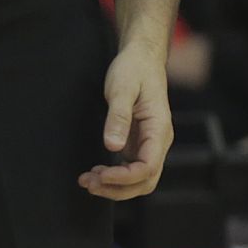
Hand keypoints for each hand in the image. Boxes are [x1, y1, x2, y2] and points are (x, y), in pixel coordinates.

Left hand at [80, 44, 172, 198]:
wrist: (141, 59)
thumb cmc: (133, 70)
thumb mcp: (121, 89)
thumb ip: (118, 118)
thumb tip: (112, 146)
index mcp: (159, 130)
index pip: (148, 167)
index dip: (124, 177)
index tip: (100, 175)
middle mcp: (158, 142)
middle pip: (146, 181)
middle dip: (118, 188)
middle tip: (89, 184)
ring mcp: (150, 144)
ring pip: (139, 178)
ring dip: (115, 185)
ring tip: (87, 181)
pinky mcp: (139, 142)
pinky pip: (131, 167)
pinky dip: (115, 175)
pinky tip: (96, 172)